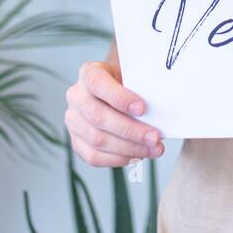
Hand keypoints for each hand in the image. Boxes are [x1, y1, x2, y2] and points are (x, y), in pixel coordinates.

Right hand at [65, 42, 162, 165]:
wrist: (114, 93)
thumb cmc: (126, 85)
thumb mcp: (132, 77)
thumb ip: (139, 89)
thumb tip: (159, 109)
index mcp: (88, 73)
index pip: (97, 83)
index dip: (119, 97)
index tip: (142, 108)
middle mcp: (76, 96)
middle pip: (98, 117)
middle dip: (130, 130)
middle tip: (154, 137)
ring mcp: (73, 120)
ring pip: (97, 140)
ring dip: (129, 148)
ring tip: (152, 149)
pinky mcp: (76, 141)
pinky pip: (93, 156)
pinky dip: (118, 159)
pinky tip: (136, 156)